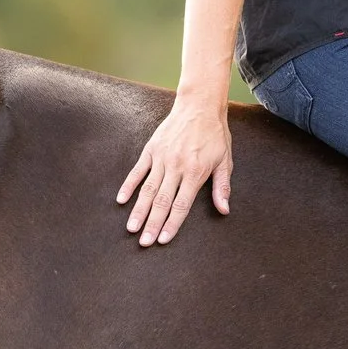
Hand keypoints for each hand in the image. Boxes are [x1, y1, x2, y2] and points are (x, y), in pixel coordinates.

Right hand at [116, 99, 232, 246]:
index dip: (172, 224)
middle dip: (152, 223)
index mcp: (195, 172)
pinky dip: (129, 185)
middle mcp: (176, 167)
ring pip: (148, 189)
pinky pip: (138, 171)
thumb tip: (224, 210)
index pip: (181, 205)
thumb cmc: (215, 135)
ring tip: (131, 228)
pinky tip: (122, 200)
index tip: (162, 240)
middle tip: (144, 242)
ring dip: (139, 210)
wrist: (199, 106)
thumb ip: (222, 187)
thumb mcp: (225, 161)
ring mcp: (161, 158)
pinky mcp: (151, 149)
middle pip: (162, 201)